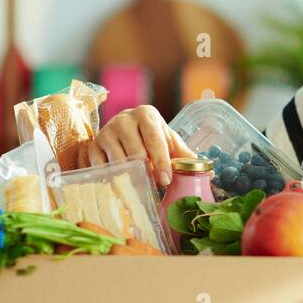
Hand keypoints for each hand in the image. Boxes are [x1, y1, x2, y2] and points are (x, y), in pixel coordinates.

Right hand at [79, 105, 193, 185]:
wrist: (125, 126)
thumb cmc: (151, 136)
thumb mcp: (169, 140)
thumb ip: (186, 155)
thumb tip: (209, 174)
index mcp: (146, 114)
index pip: (154, 140)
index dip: (161, 162)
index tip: (166, 181)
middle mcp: (123, 119)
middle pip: (135, 153)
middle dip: (147, 173)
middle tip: (154, 188)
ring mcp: (106, 132)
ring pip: (118, 162)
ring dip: (130, 178)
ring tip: (139, 187)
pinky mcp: (93, 145)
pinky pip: (102, 167)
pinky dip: (112, 179)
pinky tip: (121, 185)